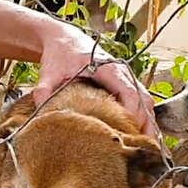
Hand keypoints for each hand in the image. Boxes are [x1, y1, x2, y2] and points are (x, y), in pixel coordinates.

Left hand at [31, 27, 156, 135]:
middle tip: (144, 148)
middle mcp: (122, 72)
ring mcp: (125, 79)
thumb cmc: (60, 54)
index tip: (131, 133)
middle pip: (144, 99)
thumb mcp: (49, 71)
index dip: (133, 113)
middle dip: (147, 123)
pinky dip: (142, 118)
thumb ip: (44, 89)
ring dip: (147, 123)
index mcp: (108, 68)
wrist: (64, 39)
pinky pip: (140, 102)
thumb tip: (40, 108)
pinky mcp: (123, 85)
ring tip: (146, 147)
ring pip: (145, 102)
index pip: (129, 91)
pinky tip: (140, 137)